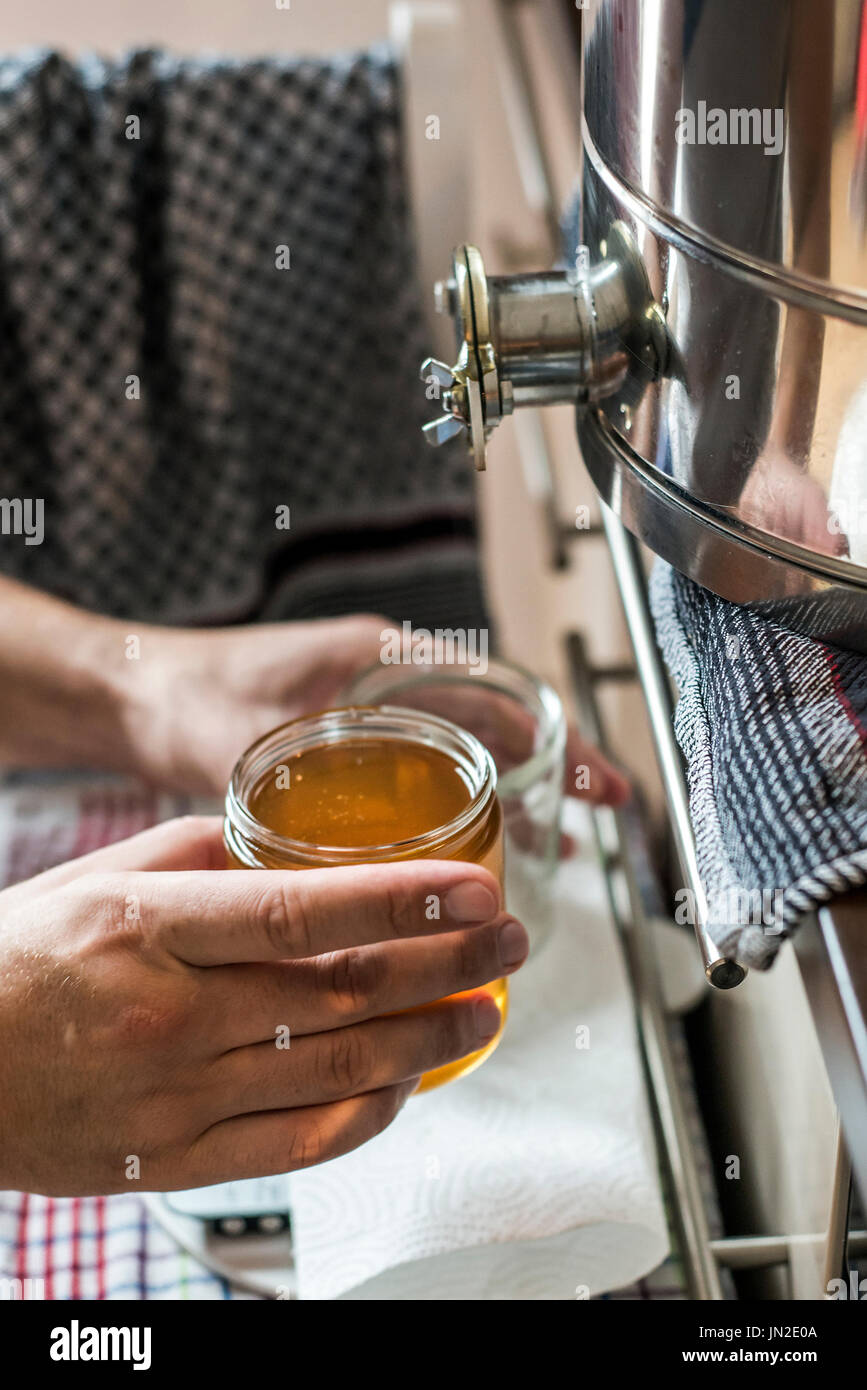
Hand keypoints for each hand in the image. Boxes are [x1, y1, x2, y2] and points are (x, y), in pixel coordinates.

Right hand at [0, 817, 526, 1195]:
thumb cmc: (13, 962)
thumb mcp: (95, 879)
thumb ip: (198, 857)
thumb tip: (288, 849)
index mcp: (147, 931)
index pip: (298, 913)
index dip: (398, 899)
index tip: (472, 886)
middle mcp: (169, 1017)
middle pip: (341, 993)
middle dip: (444, 962)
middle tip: (507, 940)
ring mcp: (176, 1098)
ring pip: (336, 1070)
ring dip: (430, 1037)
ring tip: (487, 1006)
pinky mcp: (178, 1159)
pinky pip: (300, 1143)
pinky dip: (371, 1113)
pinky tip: (413, 1082)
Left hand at [122, 616, 629, 804]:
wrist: (133, 689)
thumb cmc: (179, 692)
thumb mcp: (236, 742)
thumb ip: (284, 792)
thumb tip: (335, 863)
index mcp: (376, 657)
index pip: (492, 689)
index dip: (554, 735)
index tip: (595, 779)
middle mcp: (386, 675)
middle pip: (496, 715)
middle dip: (553, 761)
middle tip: (598, 810)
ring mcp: (374, 705)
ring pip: (471, 742)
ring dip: (516, 782)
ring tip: (553, 839)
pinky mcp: (355, 737)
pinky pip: (433, 764)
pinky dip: (468, 795)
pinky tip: (478, 841)